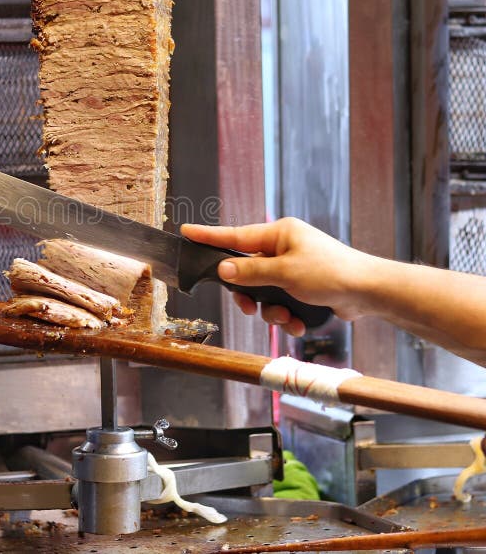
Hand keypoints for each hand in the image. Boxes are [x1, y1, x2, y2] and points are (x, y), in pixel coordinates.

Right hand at [181, 218, 375, 336]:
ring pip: (263, 291)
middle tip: (250, 307)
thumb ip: (251, 271)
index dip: (209, 236)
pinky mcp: (302, 286)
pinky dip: (286, 315)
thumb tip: (223, 268)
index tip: (187, 232)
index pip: (235, 235)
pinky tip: (297, 323)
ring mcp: (293, 267)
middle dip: (250, 294)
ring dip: (271, 310)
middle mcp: (283, 248)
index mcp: (279, 234)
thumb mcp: (286, 272)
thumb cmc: (332, 273)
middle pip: (247, 270)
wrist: (368, 292)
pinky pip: (280, 302)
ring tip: (285, 318)